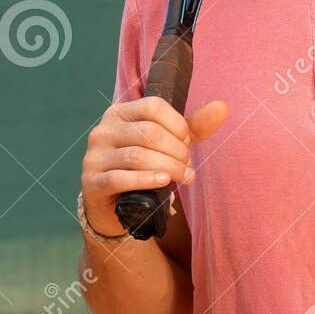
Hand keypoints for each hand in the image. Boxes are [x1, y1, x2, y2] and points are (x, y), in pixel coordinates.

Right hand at [82, 96, 227, 236]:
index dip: (178, 125)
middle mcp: (103, 131)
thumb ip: (194, 127)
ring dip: (169, 167)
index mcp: (120, 114)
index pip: (154, 106)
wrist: (115, 206)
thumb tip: (222, 106)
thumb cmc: (144, 168)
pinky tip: (163, 183)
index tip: (187, 143)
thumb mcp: (169, 144)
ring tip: (183, 177)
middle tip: (187, 165)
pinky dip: (146, 180)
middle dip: (177, 151)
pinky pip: (120, 178)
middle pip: (148, 133)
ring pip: (138, 156)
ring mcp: (94, 157)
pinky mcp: (92, 183)